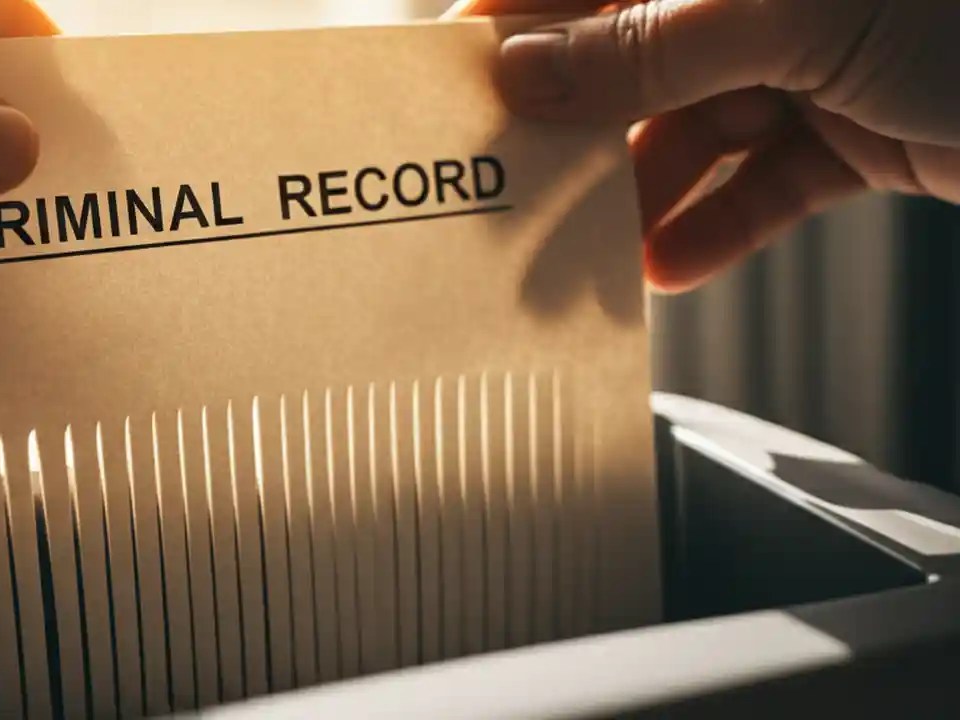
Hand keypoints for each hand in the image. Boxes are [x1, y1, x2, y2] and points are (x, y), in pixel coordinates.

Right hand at [449, 0, 959, 290]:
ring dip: (633, 199)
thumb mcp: (794, 16)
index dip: (514, 17)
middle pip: (632, 59)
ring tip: (577, 256)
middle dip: (572, 131)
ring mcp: (809, 57)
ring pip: (687, 131)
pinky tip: (664, 268)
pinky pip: (758, 184)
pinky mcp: (849, 128)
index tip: (452, 82)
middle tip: (506, 191)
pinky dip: (714, 229)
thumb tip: (525, 69)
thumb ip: (650, 49)